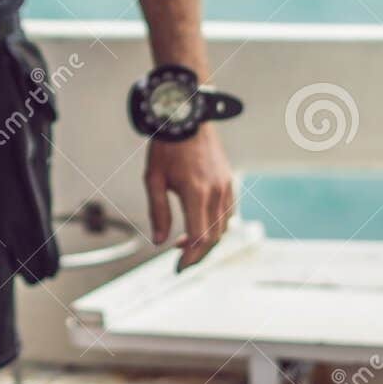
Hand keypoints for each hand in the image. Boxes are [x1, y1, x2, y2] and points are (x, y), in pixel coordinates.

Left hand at [143, 125, 234, 271]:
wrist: (186, 116)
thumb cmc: (166, 146)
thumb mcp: (154, 179)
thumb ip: (158, 212)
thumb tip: (159, 241)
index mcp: (196, 193)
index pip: (199, 237)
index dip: (190, 257)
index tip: (179, 267)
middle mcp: (216, 191)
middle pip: (214, 236)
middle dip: (198, 253)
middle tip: (180, 259)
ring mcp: (226, 185)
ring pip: (224, 226)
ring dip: (207, 240)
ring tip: (185, 242)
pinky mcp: (229, 180)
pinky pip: (228, 212)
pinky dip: (217, 225)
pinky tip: (200, 224)